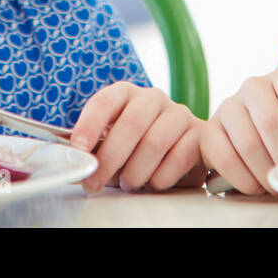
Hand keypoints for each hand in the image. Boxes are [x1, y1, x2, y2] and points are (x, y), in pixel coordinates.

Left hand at [69, 82, 205, 193]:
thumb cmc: (135, 147)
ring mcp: (179, 114)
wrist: (178, 149)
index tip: (78, 151)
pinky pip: (180, 157)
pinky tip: (153, 182)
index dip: (89, 126)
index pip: (105, 102)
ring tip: (129, 183)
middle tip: (95, 182)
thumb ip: (95, 147)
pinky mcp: (200, 133)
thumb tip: (77, 162)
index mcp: (127, 93)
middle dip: (109, 158)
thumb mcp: (112, 141)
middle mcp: (153, 98)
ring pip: (155, 143)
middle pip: (131, 124)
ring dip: (136, 171)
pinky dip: (161, 177)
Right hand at [200, 66, 277, 195]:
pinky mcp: (210, 130)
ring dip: (266, 171)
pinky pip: (224, 157)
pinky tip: (256, 184)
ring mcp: (228, 106)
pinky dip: (244, 178)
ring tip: (276, 184)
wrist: (258, 141)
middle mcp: (254, 86)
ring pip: (248, 142)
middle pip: (270, 120)